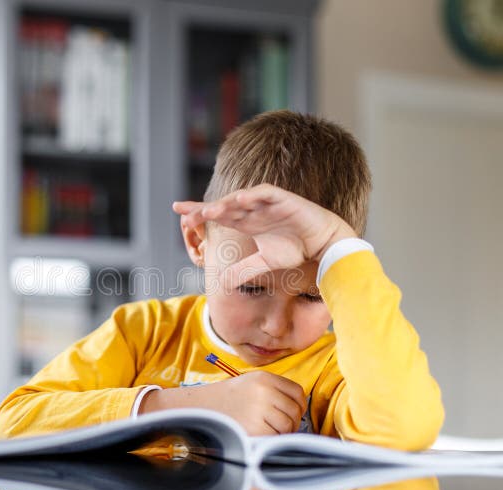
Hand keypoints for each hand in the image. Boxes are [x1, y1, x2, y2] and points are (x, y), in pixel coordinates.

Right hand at [139, 371, 306, 435]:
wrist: (195, 411)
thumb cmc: (222, 402)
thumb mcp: (248, 385)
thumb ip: (273, 392)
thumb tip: (298, 410)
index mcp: (264, 378)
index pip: (298, 394)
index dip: (295, 407)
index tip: (287, 415)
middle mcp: (265, 391)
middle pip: (294, 412)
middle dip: (288, 423)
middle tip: (272, 428)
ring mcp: (261, 410)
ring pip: (287, 427)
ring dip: (280, 434)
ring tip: (261, 432)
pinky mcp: (256, 429)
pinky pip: (276, 439)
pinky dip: (270, 443)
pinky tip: (256, 439)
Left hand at [173, 184, 356, 286]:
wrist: (323, 244)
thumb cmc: (295, 249)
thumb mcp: (264, 262)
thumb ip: (243, 270)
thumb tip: (222, 283)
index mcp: (246, 222)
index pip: (218, 215)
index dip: (199, 213)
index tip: (179, 214)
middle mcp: (253, 210)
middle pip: (223, 206)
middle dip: (203, 208)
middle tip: (183, 212)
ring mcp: (267, 203)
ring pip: (241, 199)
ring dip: (225, 203)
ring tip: (208, 211)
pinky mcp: (283, 199)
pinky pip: (265, 194)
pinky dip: (253, 196)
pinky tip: (240, 200)